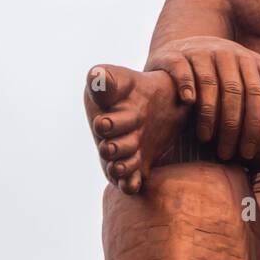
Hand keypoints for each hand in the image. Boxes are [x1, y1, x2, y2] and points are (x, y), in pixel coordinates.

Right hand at [85, 63, 188, 194]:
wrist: (163, 101)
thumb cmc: (135, 87)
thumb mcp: (122, 79)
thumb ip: (108, 79)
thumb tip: (96, 75)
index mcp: (104, 116)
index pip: (104, 122)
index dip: (105, 124)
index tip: (104, 123)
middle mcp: (111, 138)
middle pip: (111, 147)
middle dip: (112, 148)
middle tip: (110, 147)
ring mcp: (125, 152)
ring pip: (120, 165)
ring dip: (120, 167)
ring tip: (120, 167)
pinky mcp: (138, 165)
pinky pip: (131, 179)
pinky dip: (129, 183)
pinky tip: (132, 184)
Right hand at [146, 36, 259, 161]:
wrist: (186, 45)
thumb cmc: (224, 68)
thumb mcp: (250, 72)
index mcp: (245, 60)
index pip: (255, 93)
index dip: (254, 124)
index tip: (249, 151)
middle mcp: (224, 53)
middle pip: (233, 92)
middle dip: (231, 126)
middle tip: (227, 153)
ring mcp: (199, 52)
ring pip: (208, 83)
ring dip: (208, 114)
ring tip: (207, 140)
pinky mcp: (174, 55)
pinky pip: (182, 69)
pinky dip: (186, 84)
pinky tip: (188, 103)